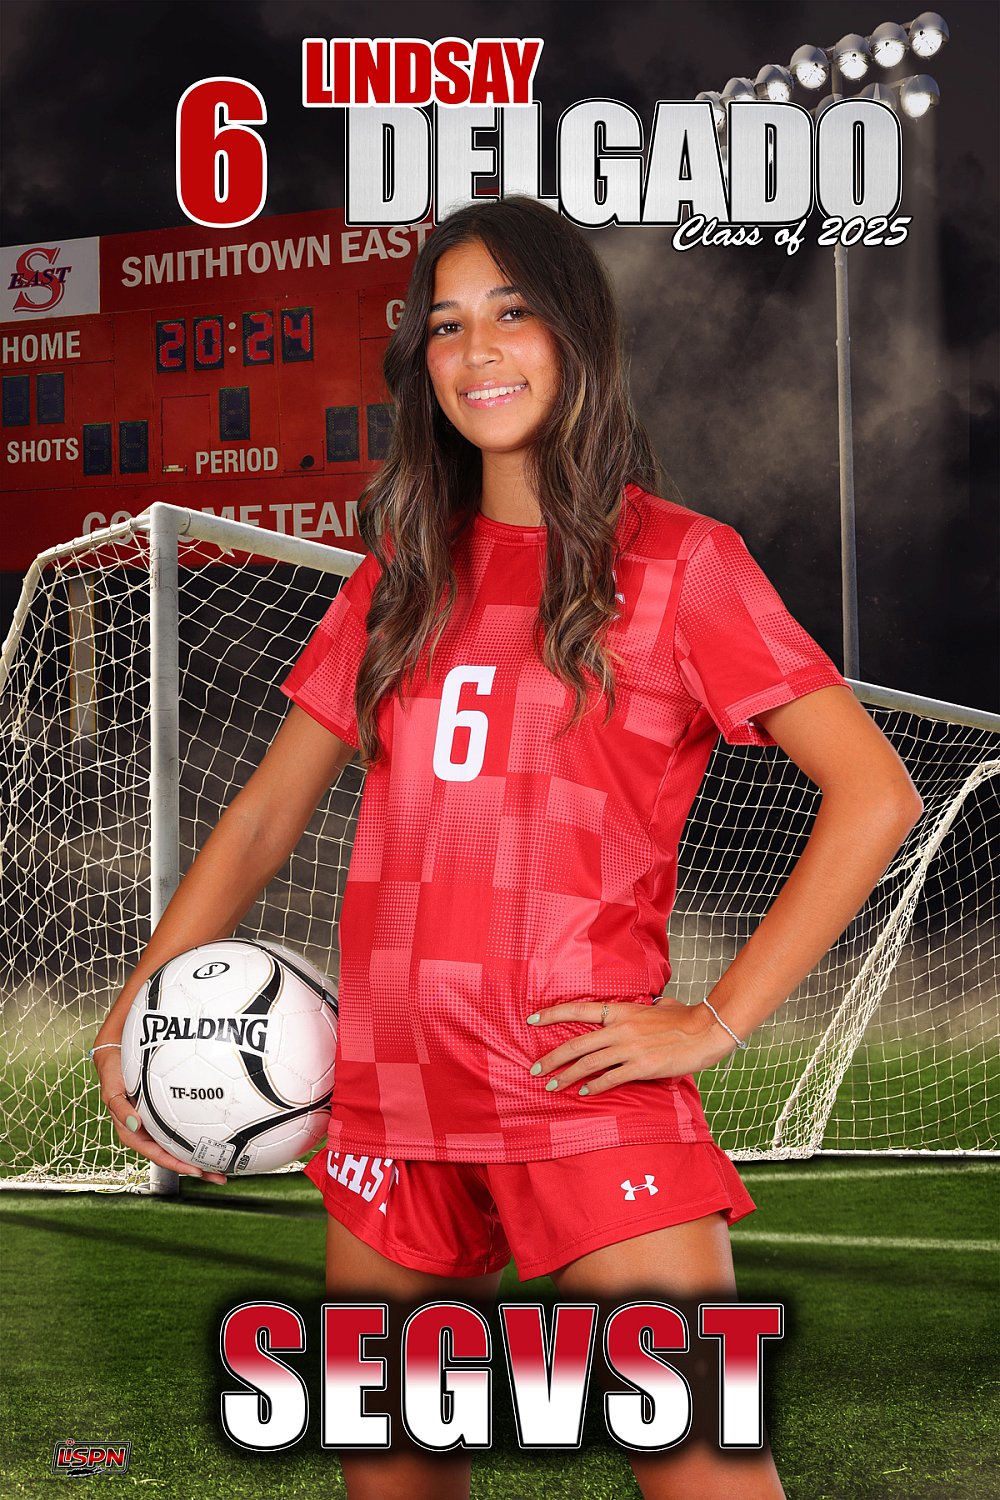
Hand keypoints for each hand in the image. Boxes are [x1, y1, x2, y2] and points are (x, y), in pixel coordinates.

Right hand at [91, 1039, 227, 1184]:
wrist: (118, 1055)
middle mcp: (149, 1133)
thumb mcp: (112, 1092)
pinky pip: (185, 1127)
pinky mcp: (167, 1113)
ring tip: (225, 1163)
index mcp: (134, 1134)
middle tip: (220, 1176)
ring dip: (201, 1155)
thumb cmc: (114, 1073)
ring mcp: (159, 1124)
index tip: (196, 1171)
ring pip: (182, 1145)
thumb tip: (133, 1125)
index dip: (177, 1165)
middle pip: (175, 1156)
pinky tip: (218, 1134)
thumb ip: (120, 1109)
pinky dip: (200, 1134)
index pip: (158, 1156)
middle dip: (197, 1168)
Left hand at [525, 996, 737, 1097]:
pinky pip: (611, 1079)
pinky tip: (584, 1092)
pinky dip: (594, 1086)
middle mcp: (620, 1028)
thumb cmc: (683, 1018)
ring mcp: (629, 1048)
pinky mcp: (641, 1067)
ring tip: (552, 1087)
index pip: (578, 1009)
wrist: (704, 1031)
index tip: (532, 1020)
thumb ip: (645, 1008)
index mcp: (621, 1010)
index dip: (552, 1014)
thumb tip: (650, 1005)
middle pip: (577, 1043)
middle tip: (535, 1069)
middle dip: (552, 1058)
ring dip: (567, 1077)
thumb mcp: (657, 1006)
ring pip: (589, 1063)